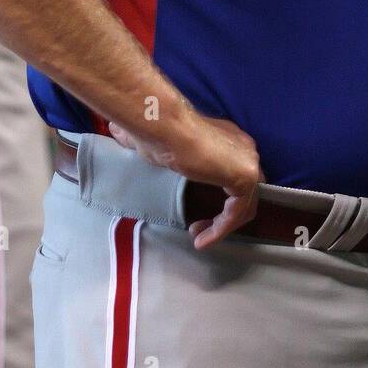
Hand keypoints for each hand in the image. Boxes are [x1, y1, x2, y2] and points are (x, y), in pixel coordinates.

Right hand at [108, 110, 263, 248]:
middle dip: (222, 216)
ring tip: (198, 238)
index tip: (198, 214)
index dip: (221, 199)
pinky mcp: (245, 178)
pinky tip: (202, 239)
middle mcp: (247, 150)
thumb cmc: (161, 132)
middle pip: (245, 194)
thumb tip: (118, 133)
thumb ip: (158, 147)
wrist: (168, 128)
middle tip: (196, 228)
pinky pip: (237, 212)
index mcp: (232, 140)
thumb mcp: (162, 144)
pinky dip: (221, 229)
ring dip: (221, 227)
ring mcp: (249, 163)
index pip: (237, 177)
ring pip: (243, 206)